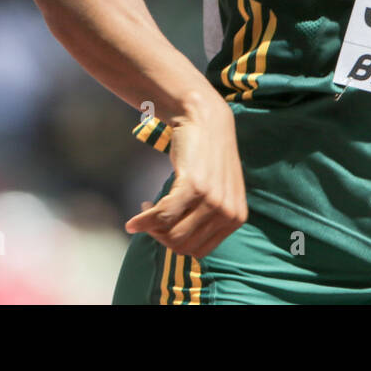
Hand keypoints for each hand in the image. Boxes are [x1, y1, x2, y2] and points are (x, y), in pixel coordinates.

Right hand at [125, 95, 248, 257]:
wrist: (205, 119)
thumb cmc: (207, 157)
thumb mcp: (218, 193)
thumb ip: (207, 219)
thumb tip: (178, 248)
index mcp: (236, 218)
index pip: (198, 251)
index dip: (175, 243)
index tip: (163, 227)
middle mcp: (228, 212)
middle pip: (182, 246)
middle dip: (160, 236)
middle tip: (152, 218)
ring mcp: (213, 200)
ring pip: (170, 234)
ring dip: (151, 227)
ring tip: (147, 209)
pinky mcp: (195, 186)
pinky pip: (162, 216)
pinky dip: (143, 221)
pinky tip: (134, 220)